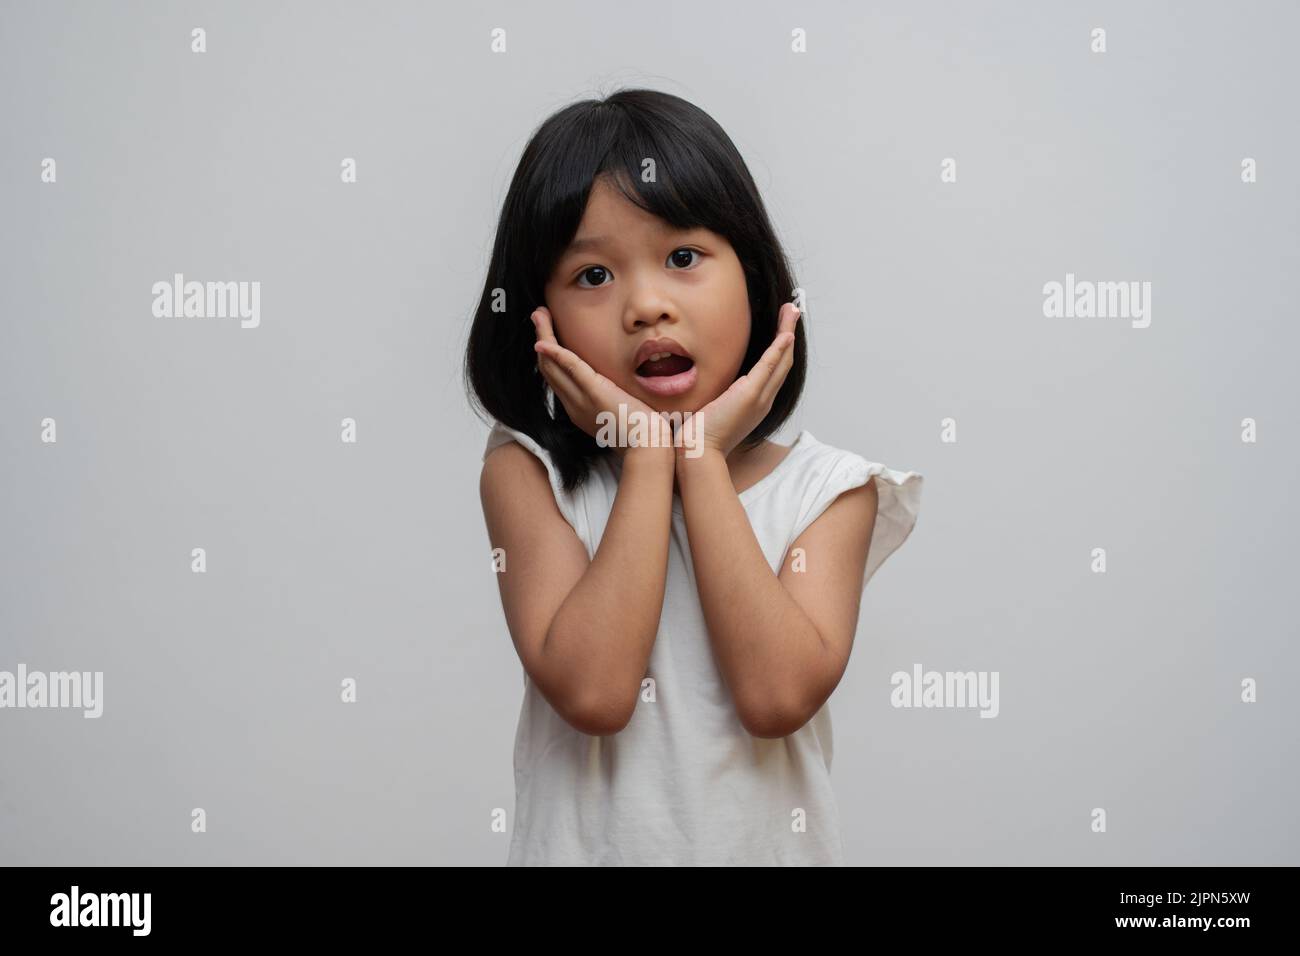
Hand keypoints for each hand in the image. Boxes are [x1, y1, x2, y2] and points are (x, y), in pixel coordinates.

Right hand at [531, 306, 674, 458]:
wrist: (649, 448)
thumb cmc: (641, 434)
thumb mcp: (620, 414)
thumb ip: (612, 400)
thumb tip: (616, 388)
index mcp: (579, 410)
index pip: (557, 379)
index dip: (549, 355)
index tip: (546, 336)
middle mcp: (574, 406)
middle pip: (548, 369)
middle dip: (541, 339)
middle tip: (538, 316)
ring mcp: (581, 401)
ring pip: (552, 366)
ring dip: (543, 337)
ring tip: (539, 315)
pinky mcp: (595, 393)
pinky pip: (571, 369)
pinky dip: (555, 353)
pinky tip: (543, 341)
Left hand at [680, 302, 799, 460]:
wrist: (698, 452)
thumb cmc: (701, 435)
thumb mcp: (715, 409)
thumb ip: (720, 395)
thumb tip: (714, 385)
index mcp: (757, 403)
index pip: (774, 370)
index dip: (780, 347)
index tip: (782, 328)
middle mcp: (764, 400)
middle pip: (784, 361)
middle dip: (789, 333)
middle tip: (793, 311)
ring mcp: (760, 398)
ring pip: (781, 360)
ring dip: (788, 333)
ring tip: (792, 311)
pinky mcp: (750, 395)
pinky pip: (769, 367)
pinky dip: (779, 349)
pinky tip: (786, 334)